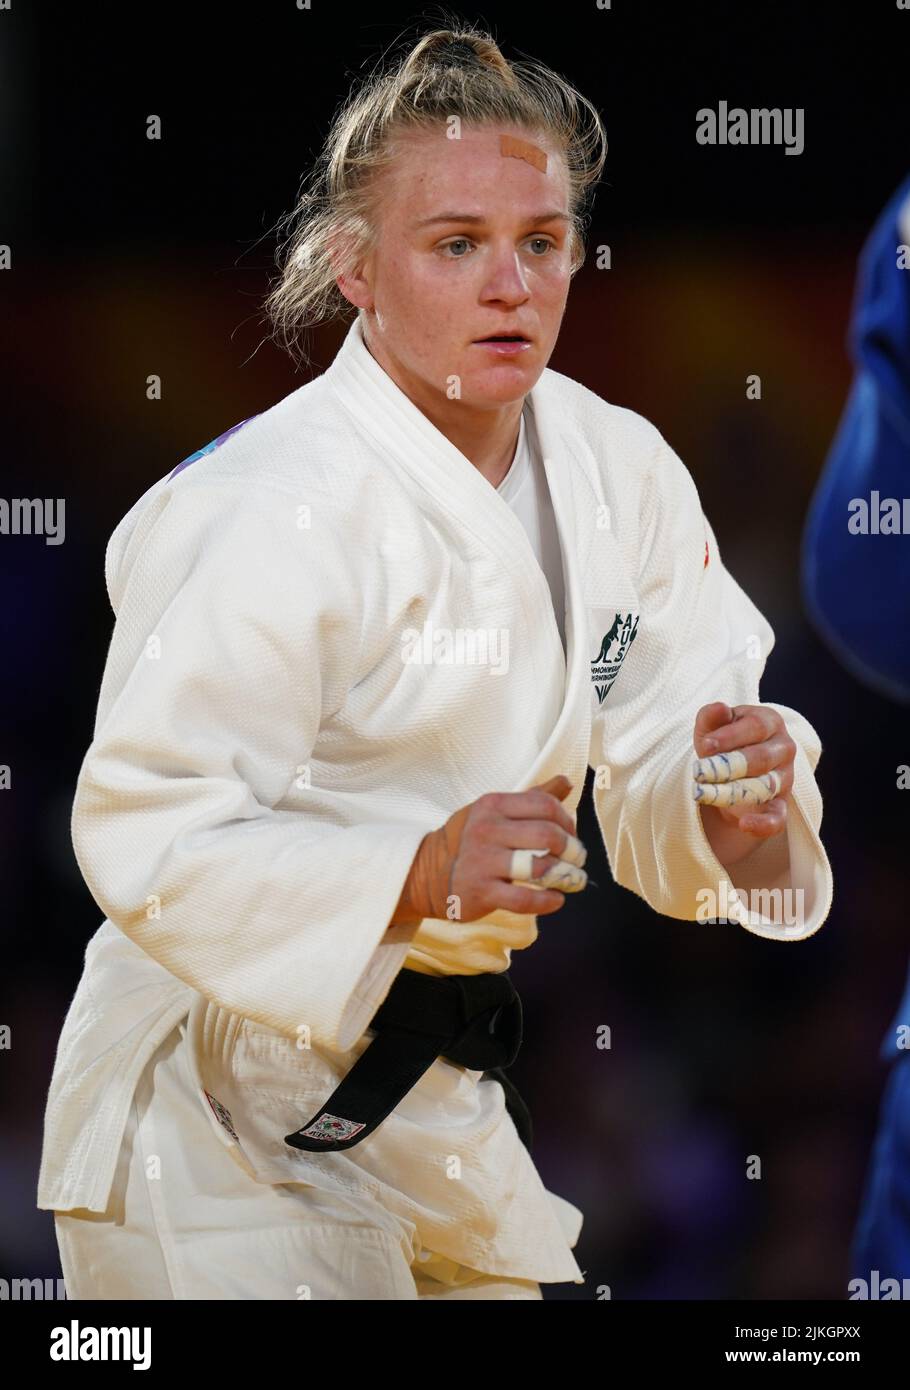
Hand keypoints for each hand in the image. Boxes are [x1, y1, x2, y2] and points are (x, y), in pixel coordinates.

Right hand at [390, 774, 586, 925]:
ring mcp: (483, 861)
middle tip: (577, 859)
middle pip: (547, 835)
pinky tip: (556, 900)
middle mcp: (487, 829)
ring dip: (566, 876)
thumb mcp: (495, 811)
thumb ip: (532, 797)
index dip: (567, 821)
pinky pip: (525, 899)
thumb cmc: (471, 839)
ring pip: (540, 867)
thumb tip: (566, 781)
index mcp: (493, 805)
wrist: (427, 872)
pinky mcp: (482, 891)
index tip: (571, 834)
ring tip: (573, 881)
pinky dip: (548, 901)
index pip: (545, 805)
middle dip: (572, 850)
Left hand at [693, 702, 795, 839]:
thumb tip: (719, 707)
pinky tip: (744, 824)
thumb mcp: (711, 726)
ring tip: (705, 795)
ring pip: (764, 786)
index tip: (705, 745)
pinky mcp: (780, 805)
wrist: (730, 771)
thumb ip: (712, 716)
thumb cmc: (722, 741)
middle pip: (760, 758)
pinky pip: (777, 817)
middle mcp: (784, 748)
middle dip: (729, 766)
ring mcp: (785, 777)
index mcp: (770, 722)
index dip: (728, 736)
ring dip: (733, 792)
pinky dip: (763, 824)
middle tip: (700, 773)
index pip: (754, 727)